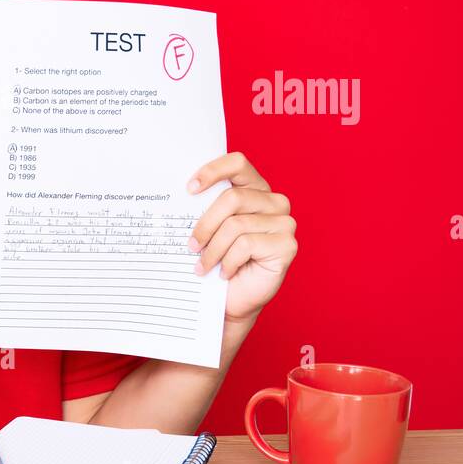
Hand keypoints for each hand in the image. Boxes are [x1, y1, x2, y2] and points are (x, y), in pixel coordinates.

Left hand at [185, 151, 297, 322]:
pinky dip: (228, 261)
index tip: (189, 189)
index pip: (237, 163)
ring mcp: (284, 222)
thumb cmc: (217, 261)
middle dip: (204, 225)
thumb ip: (202, 209)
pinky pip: (246, 245)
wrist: (231, 300)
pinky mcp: (287, 245)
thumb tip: (175, 195)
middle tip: (190, 246)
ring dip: (213, 250)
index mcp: (254, 189)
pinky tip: (224, 273)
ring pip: (236, 225)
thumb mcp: (207, 231)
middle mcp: (273, 201)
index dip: (212, 171)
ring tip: (202, 266)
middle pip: (232, 198)